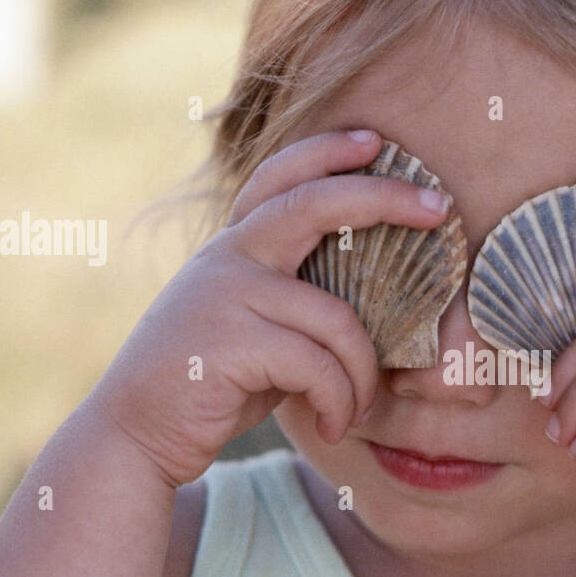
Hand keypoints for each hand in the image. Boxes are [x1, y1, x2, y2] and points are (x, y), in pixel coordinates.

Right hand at [86, 129, 449, 487]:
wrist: (135, 435)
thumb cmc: (212, 386)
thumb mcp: (255, 329)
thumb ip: (295, 302)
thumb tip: (378, 299)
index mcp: (233, 249)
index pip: (280, 180)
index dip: (328, 153)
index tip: (375, 141)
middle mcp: (227, 258)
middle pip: (314, 206)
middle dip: (383, 197)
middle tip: (440, 207)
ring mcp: (225, 296)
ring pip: (338, 319)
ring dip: (362, 375)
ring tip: (357, 410)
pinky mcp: (229, 342)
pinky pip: (319, 366)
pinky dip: (338, 402)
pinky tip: (331, 427)